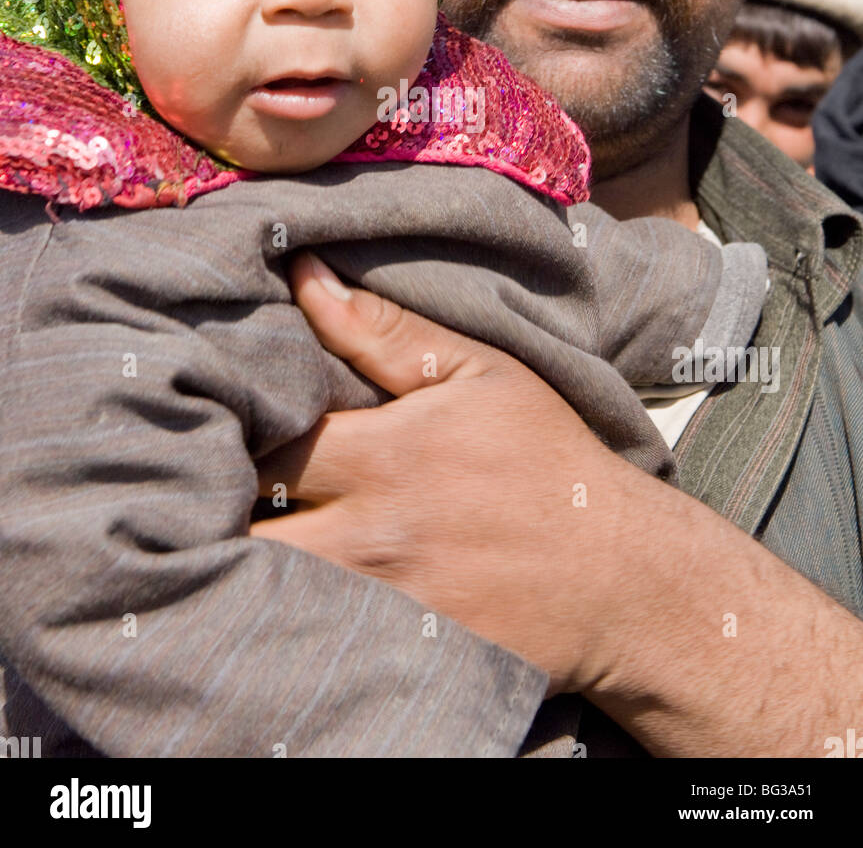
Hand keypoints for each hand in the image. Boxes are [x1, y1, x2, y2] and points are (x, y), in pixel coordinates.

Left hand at [251, 253, 862, 754]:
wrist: (621, 579)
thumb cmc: (546, 460)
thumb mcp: (481, 374)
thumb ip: (385, 330)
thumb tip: (303, 274)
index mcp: (390, 455)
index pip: (266, 442)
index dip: (233, 431)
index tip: (225, 422)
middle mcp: (375, 537)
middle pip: (246, 528)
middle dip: (218, 507)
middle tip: (211, 487)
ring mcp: (382, 609)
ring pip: (265, 591)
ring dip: (240, 564)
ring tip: (232, 536)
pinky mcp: (394, 662)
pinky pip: (305, 643)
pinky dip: (281, 617)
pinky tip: (279, 594)